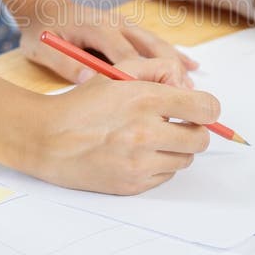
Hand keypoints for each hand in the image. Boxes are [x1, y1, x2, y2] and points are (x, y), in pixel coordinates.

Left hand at [19, 0, 197, 84]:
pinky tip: (192, 68)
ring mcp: (125, 24)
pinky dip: (174, 55)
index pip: (123, 52)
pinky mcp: (129, 28)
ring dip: (176, 64)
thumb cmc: (42, 32)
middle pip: (149, 47)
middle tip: (184, 96)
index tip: (155, 96)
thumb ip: (65, 63)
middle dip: (168, 71)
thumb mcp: (42, 49)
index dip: (141, 74)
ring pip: (157, 44)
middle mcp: (116, 22)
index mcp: (96, 27)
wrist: (44, 6)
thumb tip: (89, 81)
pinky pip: (155, 43)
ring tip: (192, 89)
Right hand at [24, 58, 219, 194]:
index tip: (199, 109)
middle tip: (174, 123)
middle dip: (193, 129)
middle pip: (200, 139)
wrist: (47, 139)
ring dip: (175, 148)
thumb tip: (187, 85)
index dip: (207, 108)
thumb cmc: (83, 104)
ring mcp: (140, 163)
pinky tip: (137, 153)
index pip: (206, 109)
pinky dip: (158, 165)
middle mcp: (146, 133)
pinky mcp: (133, 184)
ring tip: (150, 137)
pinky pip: (165, 176)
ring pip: (185, 159)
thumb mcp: (118, 72)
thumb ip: (158, 69)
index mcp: (146, 100)